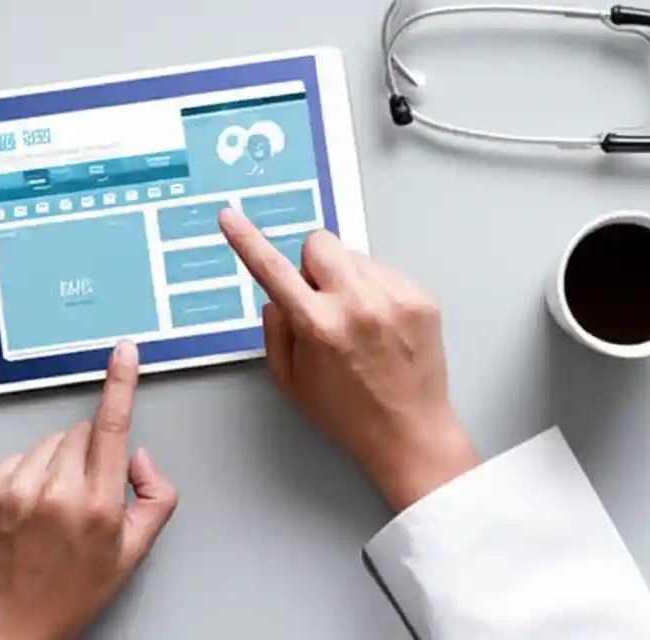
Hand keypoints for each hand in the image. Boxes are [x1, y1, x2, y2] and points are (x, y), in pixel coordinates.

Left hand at [0, 342, 177, 639]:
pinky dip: (28, 471)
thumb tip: (138, 457)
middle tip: (88, 493)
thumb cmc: (72, 591)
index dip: (120, 383)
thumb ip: (155, 497)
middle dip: (92, 451)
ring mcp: (17, 489)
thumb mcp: (134, 552)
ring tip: (55, 505)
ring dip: (59, 461)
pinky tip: (31, 505)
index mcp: (97, 505)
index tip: (124, 354)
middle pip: (82, 432)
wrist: (13, 622)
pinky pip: (19, 455)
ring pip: (50, 441)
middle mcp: (56, 493)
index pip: (112, 427)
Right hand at [220, 209, 478, 510]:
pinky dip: (376, 290)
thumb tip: (276, 295)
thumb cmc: (347, 413)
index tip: (229, 216)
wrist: (410, 432)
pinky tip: (381, 325)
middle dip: (312, 265)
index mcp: (317, 325)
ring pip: (354, 256)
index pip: (271, 268)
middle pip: (319, 243)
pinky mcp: (420, 297)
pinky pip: (384, 271)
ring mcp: (393, 297)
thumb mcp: (291, 380)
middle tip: (319, 301)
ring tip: (358, 322)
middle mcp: (356, 304)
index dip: (245, 239)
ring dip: (347, 278)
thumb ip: (275, 330)